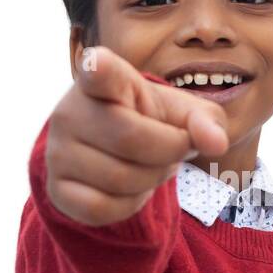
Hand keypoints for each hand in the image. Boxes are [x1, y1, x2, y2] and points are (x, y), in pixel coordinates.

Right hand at [44, 46, 229, 225]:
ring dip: (151, 180)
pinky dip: (129, 206)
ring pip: (119, 179)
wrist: (117, 153)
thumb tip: (216, 143)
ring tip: (151, 165)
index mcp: (104, 78)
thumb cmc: (153, 121)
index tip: (97, 63)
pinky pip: (101, 209)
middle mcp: (70, 111)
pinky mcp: (57, 189)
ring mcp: (58, 151)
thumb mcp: (184, 112)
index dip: (98, 69)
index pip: (98, 72)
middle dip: (167, 151)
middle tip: (172, 148)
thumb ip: (205, 121)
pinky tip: (131, 188)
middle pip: (130, 139)